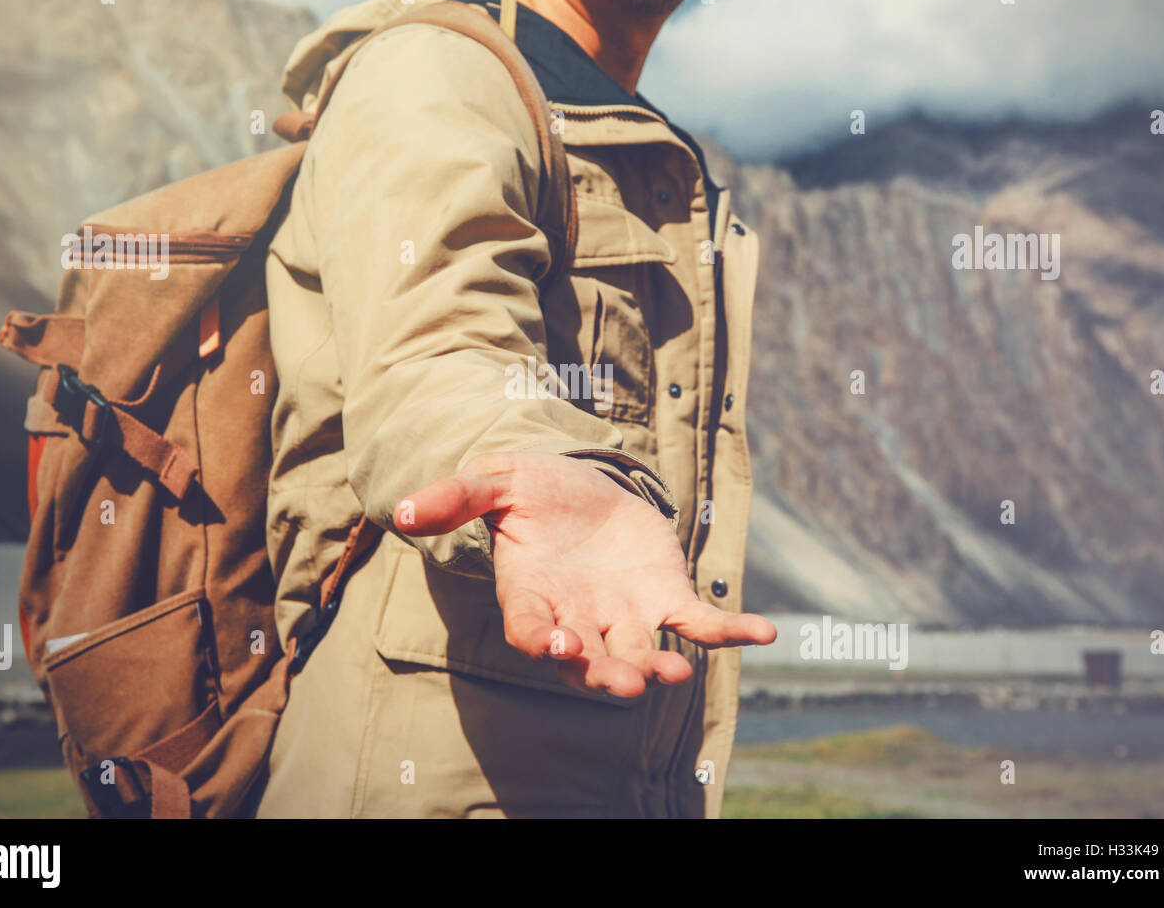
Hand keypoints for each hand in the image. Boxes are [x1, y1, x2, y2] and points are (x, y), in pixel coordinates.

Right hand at [394, 452, 775, 697]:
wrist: (581, 484)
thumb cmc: (528, 489)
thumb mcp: (491, 480)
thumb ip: (453, 497)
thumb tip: (399, 510)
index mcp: (531, 594)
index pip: (531, 629)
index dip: (543, 640)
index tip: (557, 643)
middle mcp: (577, 616)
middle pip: (589, 657)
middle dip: (605, 672)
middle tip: (626, 683)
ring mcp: (624, 614)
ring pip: (641, 652)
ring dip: (658, 665)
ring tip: (674, 673)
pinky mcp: (666, 598)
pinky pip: (699, 622)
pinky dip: (729, 631)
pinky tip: (764, 632)